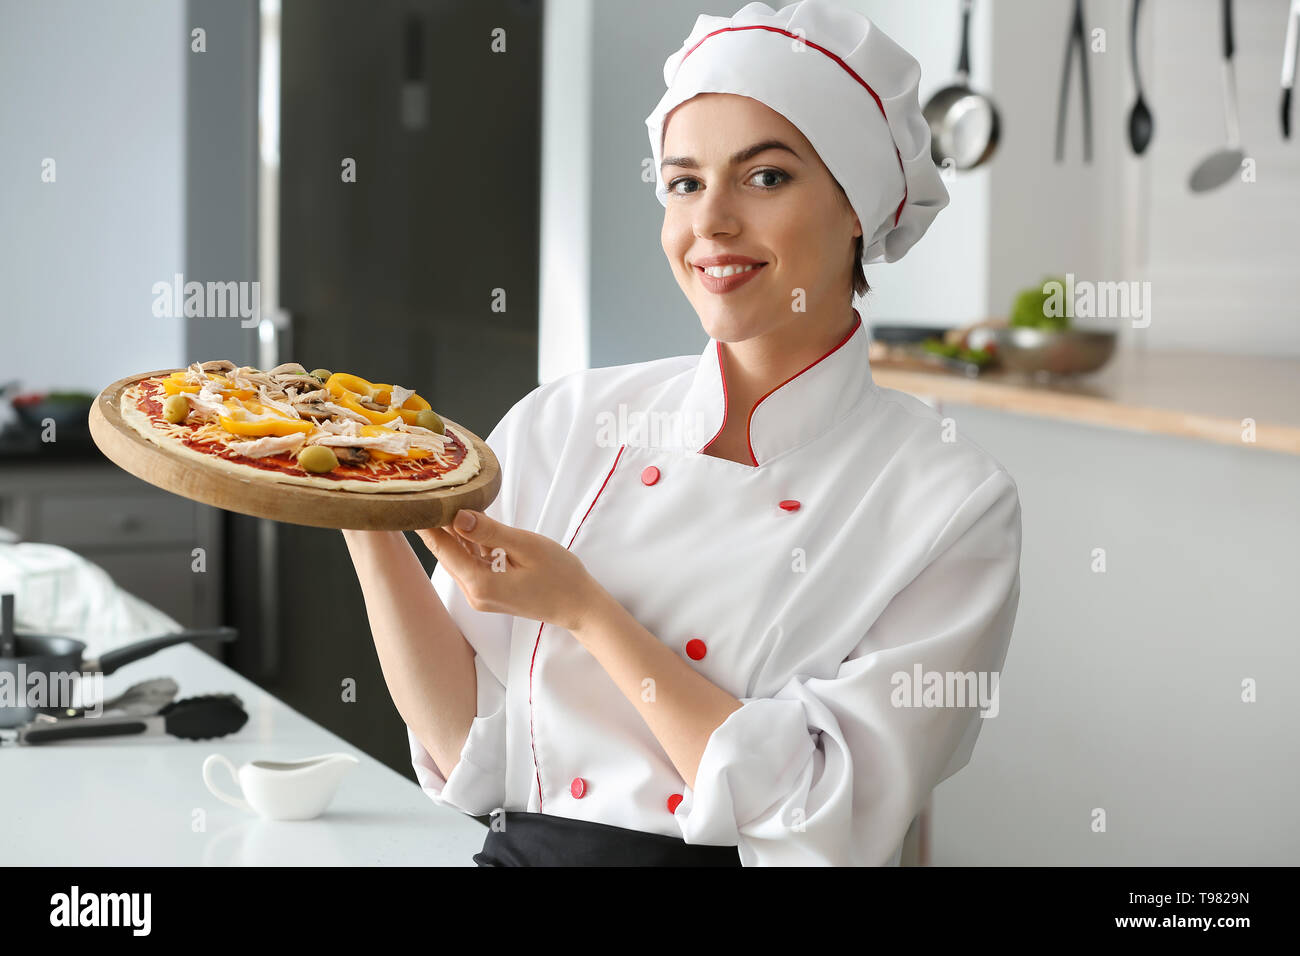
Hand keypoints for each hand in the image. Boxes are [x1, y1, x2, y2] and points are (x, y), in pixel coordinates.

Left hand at [415, 510, 602, 632]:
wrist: (579, 606)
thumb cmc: (560, 575)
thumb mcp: (526, 546)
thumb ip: (490, 531)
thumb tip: (458, 515)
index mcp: (480, 584)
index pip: (442, 548)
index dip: (427, 523)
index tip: (416, 499)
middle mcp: (474, 594)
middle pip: (446, 554)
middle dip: (437, 525)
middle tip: (429, 494)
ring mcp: (481, 596)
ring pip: (458, 558)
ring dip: (454, 533)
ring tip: (446, 502)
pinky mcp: (489, 593)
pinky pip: (472, 564)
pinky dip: (470, 544)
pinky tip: (470, 524)